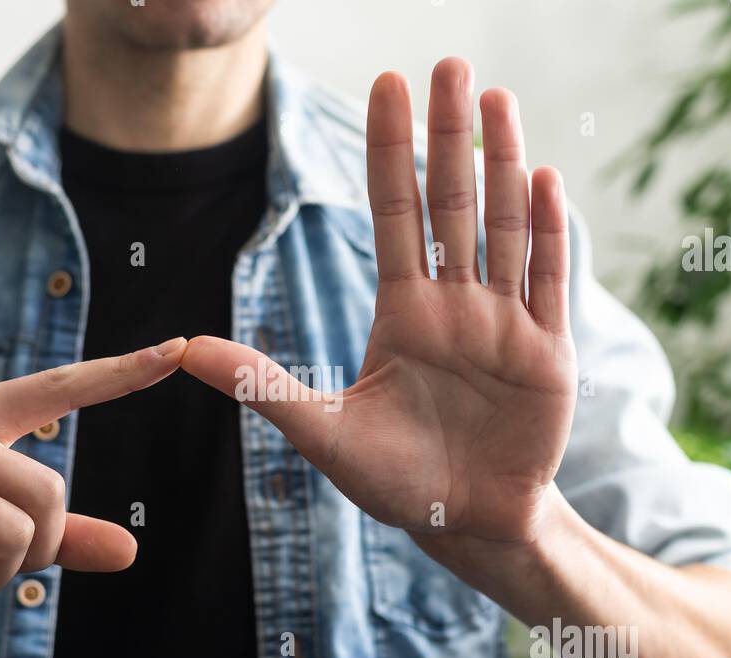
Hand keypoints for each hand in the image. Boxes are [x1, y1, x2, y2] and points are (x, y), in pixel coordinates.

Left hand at [182, 59, 575, 555]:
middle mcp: (454, 305)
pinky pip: (547, 281)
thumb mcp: (324, 434)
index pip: (394, 214)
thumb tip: (182, 351)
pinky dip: (548, 233)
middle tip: (449, 62)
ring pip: (503, 228)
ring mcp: (503, 324)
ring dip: (503, 165)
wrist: (465, 522)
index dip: (388, 151)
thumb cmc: (395, 480)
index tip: (385, 83)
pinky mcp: (546, 353)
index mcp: (402, 313)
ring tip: (498, 99)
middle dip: (448, 135)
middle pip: (452, 204)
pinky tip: (544, 179)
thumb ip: (264, 387)